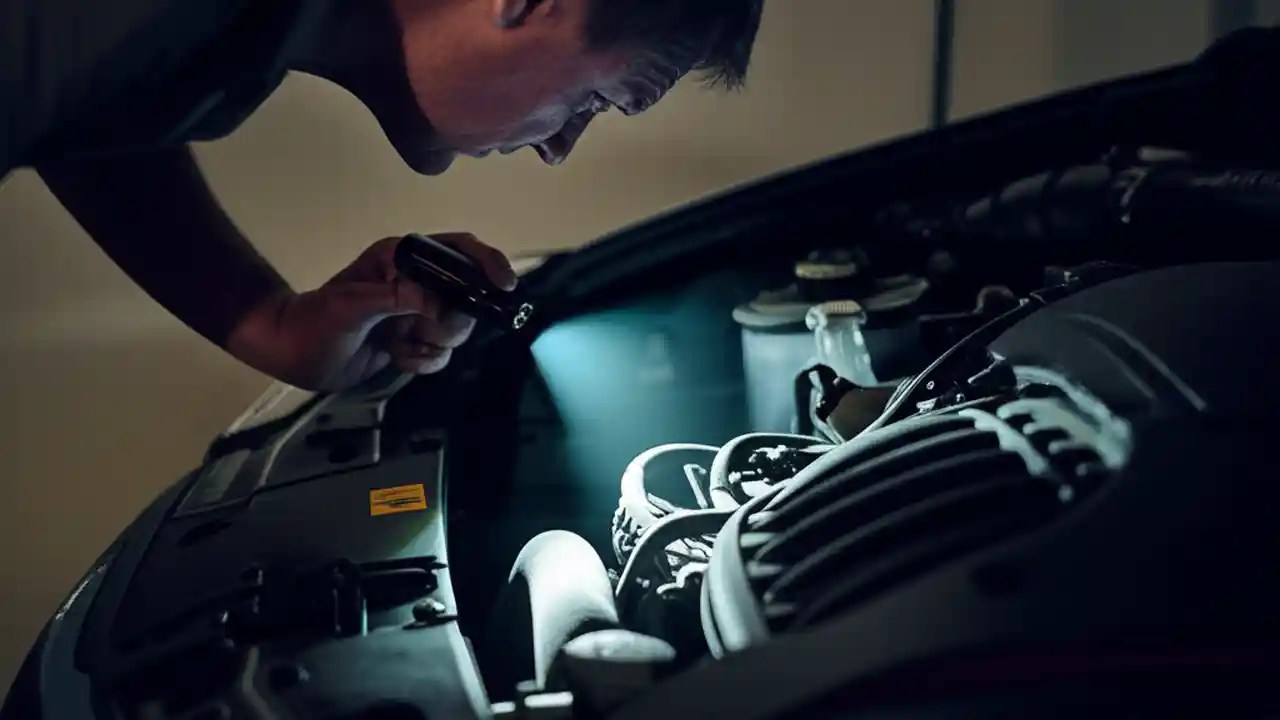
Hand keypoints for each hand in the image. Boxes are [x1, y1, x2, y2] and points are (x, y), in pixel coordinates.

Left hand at [228, 233, 516, 391]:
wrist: (291, 355)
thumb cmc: (314, 322)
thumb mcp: (355, 305)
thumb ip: (401, 298)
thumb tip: (441, 305)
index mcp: (402, 259)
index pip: (457, 250)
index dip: (486, 264)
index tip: (503, 287)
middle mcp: (415, 283)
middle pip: (466, 298)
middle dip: (450, 321)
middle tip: (422, 331)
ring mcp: (416, 313)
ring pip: (456, 331)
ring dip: (431, 345)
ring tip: (397, 343)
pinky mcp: (413, 341)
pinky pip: (441, 355)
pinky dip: (421, 361)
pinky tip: (393, 356)